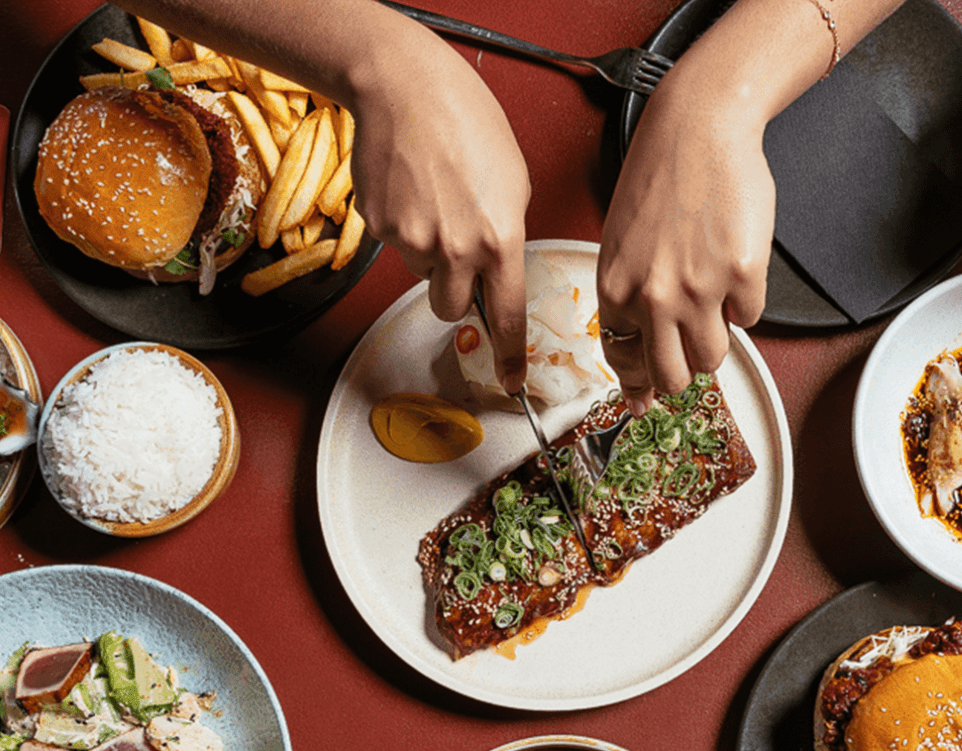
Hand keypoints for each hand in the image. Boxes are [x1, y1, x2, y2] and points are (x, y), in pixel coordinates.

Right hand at [346, 22, 531, 392]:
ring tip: (435, 201)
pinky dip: (404, 227)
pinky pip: (397, 247)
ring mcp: (415, 241)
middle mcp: (457, 248)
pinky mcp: (380, 228)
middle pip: (452, 308)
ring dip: (429, 253)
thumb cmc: (466, 122)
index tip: (512, 383)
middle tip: (456, 251)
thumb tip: (501, 268)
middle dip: (455, 291)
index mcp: (501, 239)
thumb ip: (509, 235)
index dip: (509, 357)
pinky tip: (413, 190)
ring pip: (423, 275)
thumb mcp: (514, 183)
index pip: (507, 316)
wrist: (406, 88)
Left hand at [596, 69, 773, 416]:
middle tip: (692, 348)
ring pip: (714, 357)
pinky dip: (746, 300)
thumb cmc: (661, 174)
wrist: (698, 128)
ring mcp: (700, 289)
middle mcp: (654, 297)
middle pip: (673, 376)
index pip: (626, 362)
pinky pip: (750, 317)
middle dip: (684, 370)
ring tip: (714, 298)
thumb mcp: (622, 242)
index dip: (641, 384)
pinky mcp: (742, 275)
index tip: (647, 397)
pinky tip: (734, 264)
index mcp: (617, 288)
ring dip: (717, 337)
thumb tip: (642, 360)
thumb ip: (630, 298)